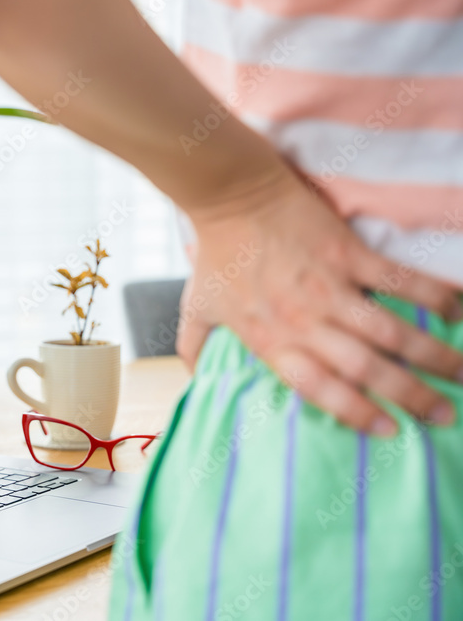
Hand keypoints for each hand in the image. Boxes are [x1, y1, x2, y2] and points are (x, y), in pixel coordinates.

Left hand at [177, 168, 462, 434]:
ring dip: (433, 356)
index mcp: (270, 340)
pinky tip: (460, 313)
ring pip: (392, 332)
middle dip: (411, 398)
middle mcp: (304, 321)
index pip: (321, 390)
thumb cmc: (213, 254)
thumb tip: (194, 376)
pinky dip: (433, 297)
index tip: (391, 433)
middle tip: (445, 416)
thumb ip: (194, 346)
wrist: (230, 197)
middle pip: (367, 370)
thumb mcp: (196, 307)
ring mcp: (329, 287)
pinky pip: (399, 281)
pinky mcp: (347, 253)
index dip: (358, 414)